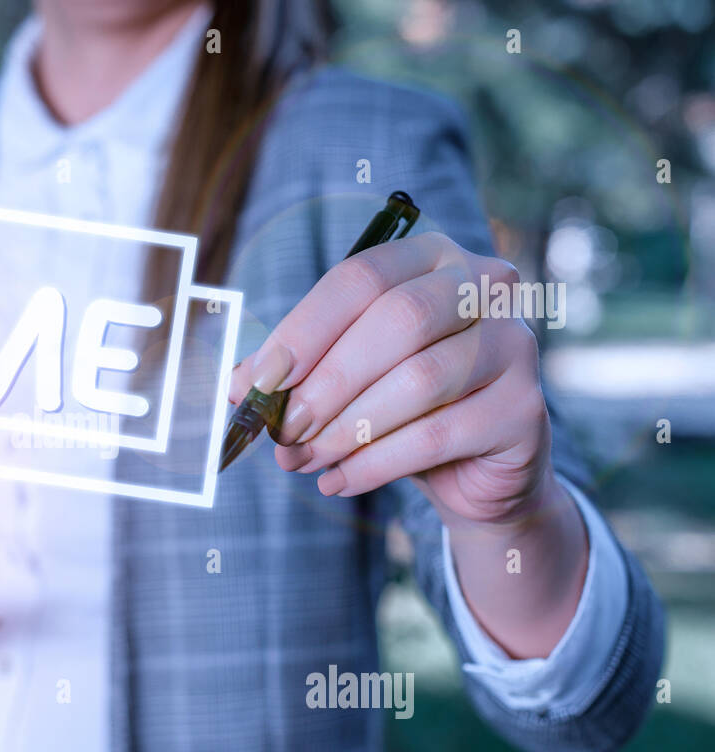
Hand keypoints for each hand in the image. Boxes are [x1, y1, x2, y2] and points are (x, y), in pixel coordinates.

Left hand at [231, 231, 554, 530]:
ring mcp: (514, 343)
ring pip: (417, 381)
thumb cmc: (401, 408)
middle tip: (283, 430)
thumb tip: (238, 386)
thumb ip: (300, 373)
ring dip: (347, 428)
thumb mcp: (347, 379)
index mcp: (431, 259)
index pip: (360, 280)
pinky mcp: (525, 407)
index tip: (256, 380)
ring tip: (305, 460)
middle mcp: (483, 286)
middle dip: (327, 382)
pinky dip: (375, 463)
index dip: (302, 330)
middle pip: (396, 321)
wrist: (471, 470)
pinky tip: (339, 480)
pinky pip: (437, 435)